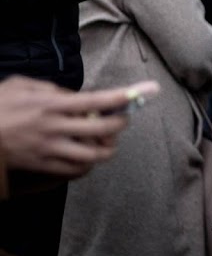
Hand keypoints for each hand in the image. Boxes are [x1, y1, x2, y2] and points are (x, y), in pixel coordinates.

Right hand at [0, 77, 158, 177]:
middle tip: (123, 118)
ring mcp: (49, 149)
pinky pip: (75, 170)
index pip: (97, 101)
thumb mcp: (21, 86)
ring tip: (108, 140)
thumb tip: (75, 95)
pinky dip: (88, 163)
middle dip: (121, 124)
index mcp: (52, 105)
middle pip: (103, 129)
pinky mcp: (42, 166)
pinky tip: (88, 154)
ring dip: (107, 147)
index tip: (146, 92)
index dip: (125, 97)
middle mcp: (55, 127)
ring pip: (93, 154)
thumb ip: (51, 89)